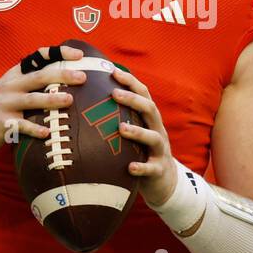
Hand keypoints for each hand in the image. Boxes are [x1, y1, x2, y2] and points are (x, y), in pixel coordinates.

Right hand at [0, 45, 85, 156]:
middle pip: (39, 77)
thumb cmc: (0, 106)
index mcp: (15, 75)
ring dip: (52, 100)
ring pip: (32, 100)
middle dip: (62, 75)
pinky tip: (47, 132)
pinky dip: (35, 129)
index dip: (58, 53)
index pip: (38, 57)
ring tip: (69, 100)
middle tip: (82, 77)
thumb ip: (32, 81)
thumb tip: (66, 77)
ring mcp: (6, 104)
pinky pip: (21, 126)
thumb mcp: (11, 88)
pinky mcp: (3, 124)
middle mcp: (11, 86)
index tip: (78, 55)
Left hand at [112, 66, 177, 208]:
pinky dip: (142, 167)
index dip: (130, 82)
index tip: (113, 71)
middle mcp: (157, 130)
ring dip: (138, 131)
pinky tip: (130, 167)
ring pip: (153, 137)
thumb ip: (119, 118)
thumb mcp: (134, 132)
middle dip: (133, 100)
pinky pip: (152, 168)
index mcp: (150, 119)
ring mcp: (160, 150)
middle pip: (150, 110)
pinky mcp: (159, 170)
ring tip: (121, 128)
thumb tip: (87, 102)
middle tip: (114, 94)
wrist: (165, 182)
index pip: (143, 94)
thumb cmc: (141, 152)